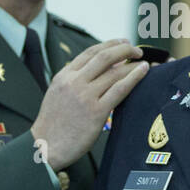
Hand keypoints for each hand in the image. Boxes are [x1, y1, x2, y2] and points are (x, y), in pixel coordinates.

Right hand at [31, 39, 148, 169]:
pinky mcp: (96, 112)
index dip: (110, 44)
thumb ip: (75, 80)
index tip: (123, 42)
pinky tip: (143, 71)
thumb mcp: (58, 93)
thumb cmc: (54, 123)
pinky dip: (134, 77)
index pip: (90, 52)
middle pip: (105, 57)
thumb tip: (101, 69)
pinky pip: (120, 89)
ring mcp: (85, 96)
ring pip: (115, 72)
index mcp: (64, 76)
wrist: (45, 146)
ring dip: (133, 64)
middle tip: (137, 50)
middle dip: (124, 49)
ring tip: (144, 62)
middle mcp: (74, 82)